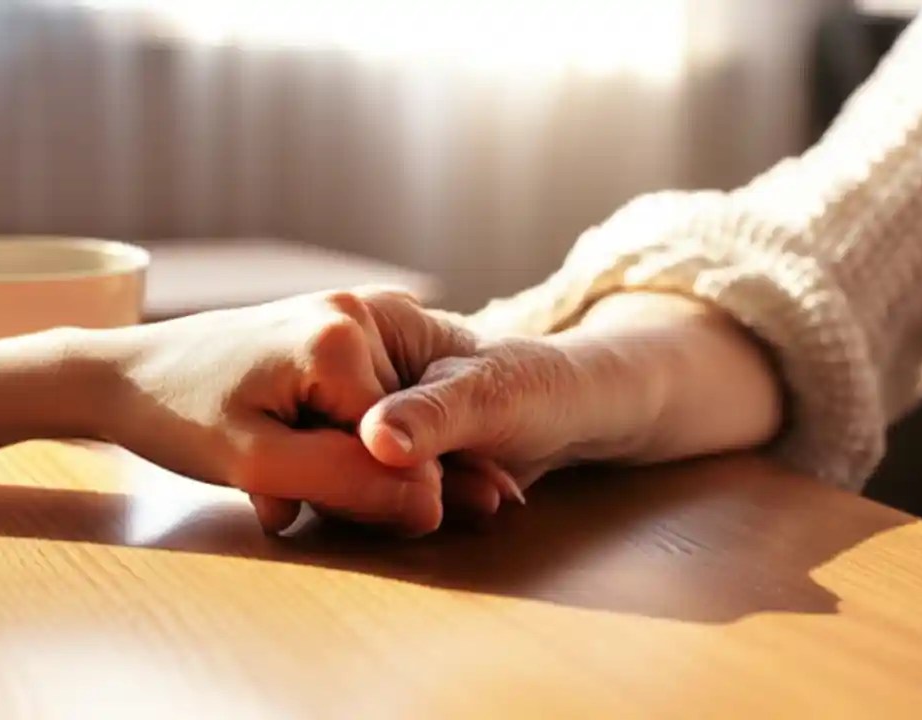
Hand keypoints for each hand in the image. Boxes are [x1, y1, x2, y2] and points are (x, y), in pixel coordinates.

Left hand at [89, 288, 481, 535]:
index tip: (299, 498)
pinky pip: (351, 398)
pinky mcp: (327, 327)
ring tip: (273, 469)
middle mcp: (353, 312)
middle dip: (346, 472)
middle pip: (391, 428)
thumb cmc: (176, 416)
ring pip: (373, 419)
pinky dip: (322, 434)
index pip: (402, 443)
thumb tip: (429, 506)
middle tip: (280, 488)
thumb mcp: (260, 465)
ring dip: (331, 458)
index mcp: (341, 339)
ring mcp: (341, 314)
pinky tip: (277, 446)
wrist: (119, 375)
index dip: (361, 489)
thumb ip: (349, 483)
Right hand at [358, 293, 782, 491]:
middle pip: (333, 448)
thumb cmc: (550, 383)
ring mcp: (385, 430)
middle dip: (382, 482)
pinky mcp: (407, 467)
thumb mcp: (488, 395)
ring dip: (409, 501)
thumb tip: (373, 440)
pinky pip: (390, 499)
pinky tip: (478, 500)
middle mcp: (367, 387)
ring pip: (358, 480)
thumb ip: (431, 416)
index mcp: (369, 341)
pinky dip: (426, 509)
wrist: (599, 410)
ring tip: (484, 489)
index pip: (322, 403)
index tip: (398, 466)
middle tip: (460, 485)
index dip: (340, 445)